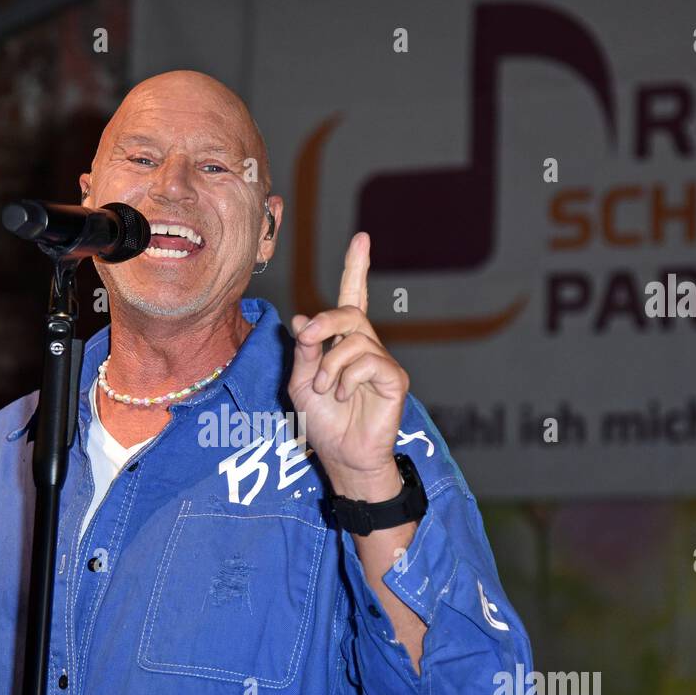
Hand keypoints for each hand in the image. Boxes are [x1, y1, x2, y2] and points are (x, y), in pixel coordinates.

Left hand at [287, 232, 408, 500]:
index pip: (351, 298)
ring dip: (329, 364)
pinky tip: (342, 396)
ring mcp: (382, 362)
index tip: (361, 238)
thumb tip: (305, 319)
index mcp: (342, 343)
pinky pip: (368, 361)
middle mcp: (365, 347)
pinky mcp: (394, 379)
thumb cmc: (322, 422)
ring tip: (325, 389)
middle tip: (307, 341)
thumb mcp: (301, 382)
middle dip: (325, 322)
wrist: (342, 457)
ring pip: (355, 339)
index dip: (356, 268)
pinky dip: (346, 378)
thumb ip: (305, 350)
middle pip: (349, 312)